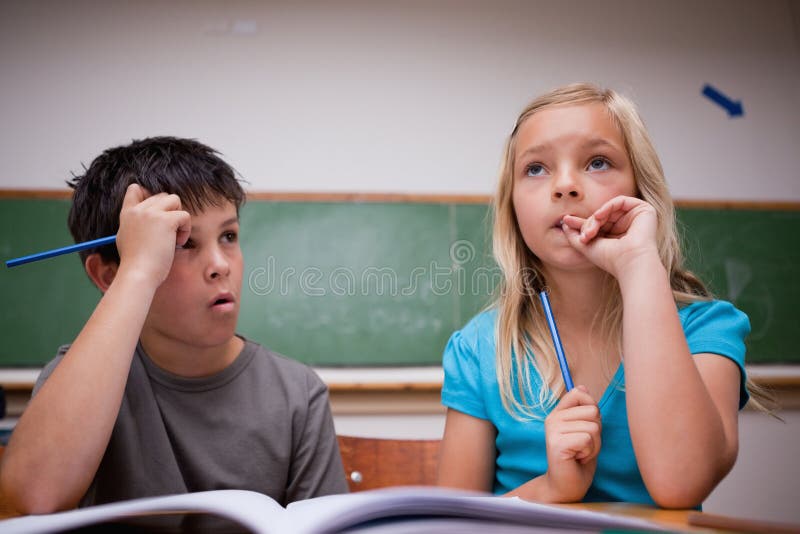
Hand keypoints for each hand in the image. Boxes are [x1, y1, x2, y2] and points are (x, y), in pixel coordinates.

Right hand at [115, 184, 190, 285]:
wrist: (138, 274)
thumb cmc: (135, 263)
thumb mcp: (126, 239)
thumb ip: (135, 225)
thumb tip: (148, 221)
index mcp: (127, 214)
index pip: (135, 189)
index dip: (149, 195)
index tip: (157, 213)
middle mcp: (138, 210)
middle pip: (162, 196)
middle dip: (170, 212)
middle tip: (169, 233)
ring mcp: (152, 213)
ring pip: (174, 200)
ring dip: (178, 217)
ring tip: (174, 236)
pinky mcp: (166, 220)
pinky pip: (184, 215)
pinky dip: (186, 229)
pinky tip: (178, 242)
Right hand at [542, 385, 600, 501]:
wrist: (565, 487)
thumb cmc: (577, 460)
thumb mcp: (584, 431)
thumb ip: (583, 411)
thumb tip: (582, 387)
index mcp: (558, 413)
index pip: (579, 393)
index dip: (592, 409)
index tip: (585, 427)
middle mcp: (553, 419)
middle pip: (592, 411)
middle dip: (596, 432)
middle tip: (583, 446)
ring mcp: (553, 431)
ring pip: (593, 427)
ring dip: (594, 445)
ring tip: (581, 454)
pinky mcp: (557, 444)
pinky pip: (588, 439)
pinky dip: (589, 452)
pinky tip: (577, 459)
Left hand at [561, 195, 658, 278]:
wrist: (629, 262)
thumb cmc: (609, 259)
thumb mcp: (586, 245)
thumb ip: (574, 235)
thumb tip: (565, 223)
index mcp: (617, 236)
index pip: (597, 224)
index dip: (581, 222)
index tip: (565, 221)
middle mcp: (628, 227)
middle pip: (602, 216)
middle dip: (588, 223)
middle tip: (583, 236)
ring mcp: (636, 218)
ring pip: (609, 209)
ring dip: (595, 218)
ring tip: (590, 232)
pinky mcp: (645, 210)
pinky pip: (620, 201)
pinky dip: (607, 207)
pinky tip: (599, 216)